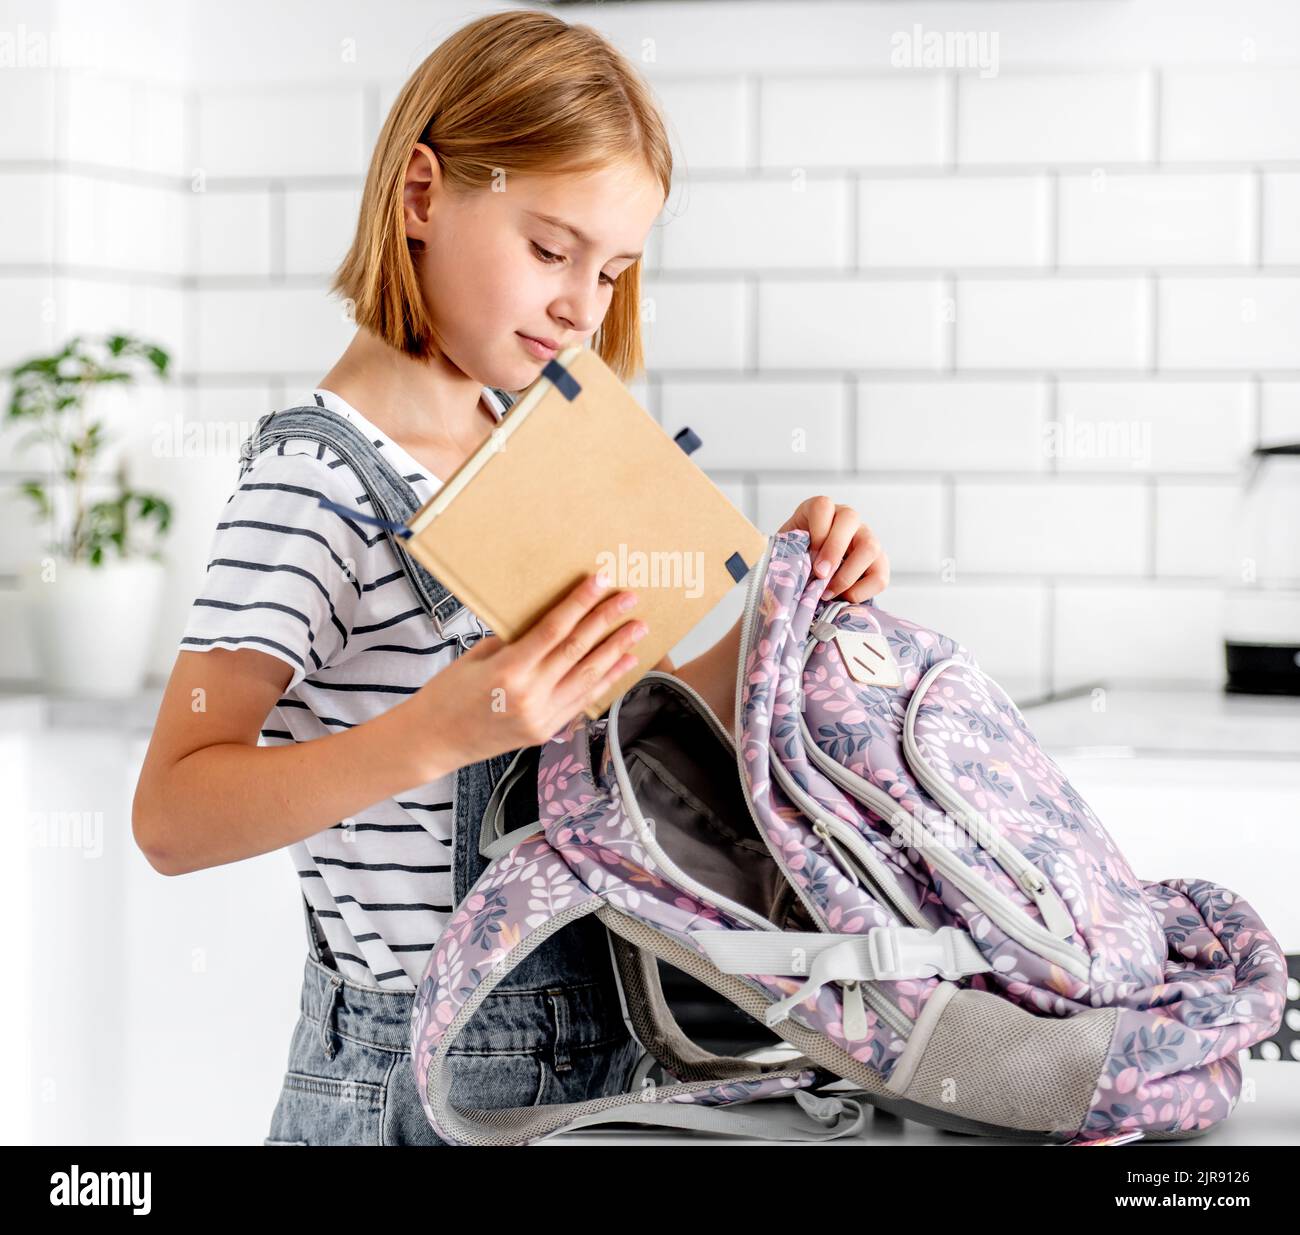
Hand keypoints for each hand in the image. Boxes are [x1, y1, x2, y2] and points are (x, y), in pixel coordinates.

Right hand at [406, 570, 647, 769]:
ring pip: (587, 677)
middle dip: (606, 622)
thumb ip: (512, 641)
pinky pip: (581, 701)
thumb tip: (545, 621)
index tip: (599, 582)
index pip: (553, 630)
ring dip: (615, 651)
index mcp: (507, 672)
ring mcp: (541, 717)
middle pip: (576, 651)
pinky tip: (622, 664)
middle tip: (630, 600)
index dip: (579, 604)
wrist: (434, 742)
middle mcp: (529, 695)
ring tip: (637, 630)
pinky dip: (604, 681)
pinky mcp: (546, 731)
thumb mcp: (475, 658)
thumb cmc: (447, 694)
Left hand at [778, 496, 889, 601]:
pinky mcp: (878, 562)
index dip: (817, 530)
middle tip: (819, 575)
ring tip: (828, 593)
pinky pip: (880, 577)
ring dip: (847, 574)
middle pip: (850, 519)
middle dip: (834, 550)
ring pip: (870, 547)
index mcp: (820, 510)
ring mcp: (866, 538)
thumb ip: (786, 554)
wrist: (808, 577)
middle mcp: (847, 519)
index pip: (823, 506)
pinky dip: (861, 592)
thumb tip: (784, 571)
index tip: (809, 553)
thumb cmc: (795, 559)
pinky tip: (842, 598)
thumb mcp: (785, 551)